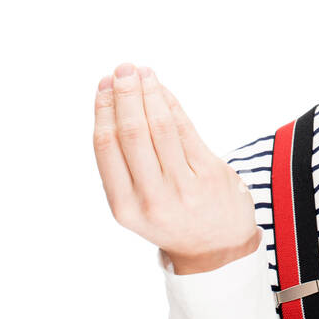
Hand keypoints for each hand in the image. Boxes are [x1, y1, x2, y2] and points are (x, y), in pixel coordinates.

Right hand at [92, 62, 260, 273]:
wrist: (217, 249)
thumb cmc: (169, 217)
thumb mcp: (137, 205)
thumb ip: (124, 165)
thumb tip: (113, 103)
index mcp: (125, 207)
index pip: (106, 148)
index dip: (102, 110)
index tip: (102, 85)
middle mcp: (152, 198)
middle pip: (132, 133)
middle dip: (125, 95)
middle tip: (122, 69)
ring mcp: (184, 187)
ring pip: (161, 127)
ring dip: (149, 93)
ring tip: (141, 72)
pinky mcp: (211, 175)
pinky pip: (187, 130)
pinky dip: (172, 105)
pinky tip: (162, 90)